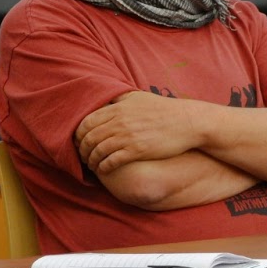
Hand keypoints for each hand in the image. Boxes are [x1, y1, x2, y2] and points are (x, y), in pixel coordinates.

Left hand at [75, 91, 200, 173]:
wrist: (187, 122)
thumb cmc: (164, 110)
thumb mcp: (140, 97)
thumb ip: (120, 98)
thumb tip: (108, 99)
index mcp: (118, 108)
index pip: (87, 121)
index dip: (78, 134)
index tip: (79, 141)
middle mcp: (119, 121)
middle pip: (89, 137)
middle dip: (81, 149)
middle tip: (82, 156)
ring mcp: (128, 136)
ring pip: (98, 151)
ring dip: (91, 160)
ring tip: (91, 165)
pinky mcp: (137, 150)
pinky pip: (112, 161)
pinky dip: (103, 167)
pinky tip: (103, 170)